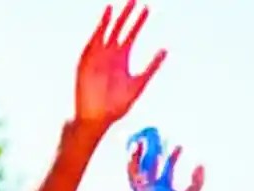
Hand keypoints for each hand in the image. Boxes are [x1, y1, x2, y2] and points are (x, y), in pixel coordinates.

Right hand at [75, 1, 165, 128]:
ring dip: (113, 18)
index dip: (138, 21)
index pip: (132, 34)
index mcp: (122, 58)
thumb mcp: (139, 83)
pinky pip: (94, 40)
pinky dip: (100, 28)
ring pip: (106, 31)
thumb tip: (165, 50)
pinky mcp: (88, 59)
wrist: (97, 117)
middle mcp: (110, 53)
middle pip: (120, 28)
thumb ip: (151, 67)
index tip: (147, 8)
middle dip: (127, 14)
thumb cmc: (116, 105)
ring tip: (119, 4)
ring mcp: (98, 55)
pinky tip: (106, 17)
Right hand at [127, 127, 203, 190]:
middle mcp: (154, 187)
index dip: (173, 157)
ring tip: (142, 140)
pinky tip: (134, 152)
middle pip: (152, 164)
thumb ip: (196, 182)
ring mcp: (144, 189)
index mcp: (166, 189)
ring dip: (139, 154)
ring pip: (140, 167)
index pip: (168, 168)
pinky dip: (131, 163)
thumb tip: (201, 164)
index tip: (179, 145)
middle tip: (155, 135)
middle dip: (153, 150)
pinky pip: (132, 175)